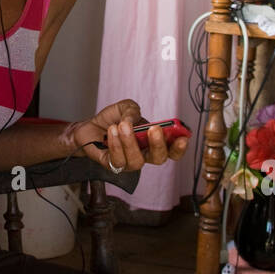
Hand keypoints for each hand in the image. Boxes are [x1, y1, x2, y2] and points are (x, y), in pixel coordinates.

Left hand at [71, 99, 188, 172]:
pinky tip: (112, 131)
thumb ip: (133, 110)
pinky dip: (116, 144)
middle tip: (154, 129)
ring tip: (123, 125)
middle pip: (159, 159)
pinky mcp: (112, 165)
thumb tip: (133, 121)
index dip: (179, 147)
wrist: (91, 126)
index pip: (171, 150)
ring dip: (131, 142)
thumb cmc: (113, 119)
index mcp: (153, 142)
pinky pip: (117, 161)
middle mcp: (144, 154)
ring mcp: (129, 162)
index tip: (183, 137)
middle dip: (159, 145)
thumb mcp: (126, 108)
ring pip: (137, 162)